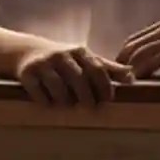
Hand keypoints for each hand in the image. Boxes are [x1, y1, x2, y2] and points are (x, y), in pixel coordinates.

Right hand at [14, 44, 134, 106]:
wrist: (27, 51)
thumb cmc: (64, 60)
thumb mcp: (85, 60)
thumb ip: (108, 68)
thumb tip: (133, 77)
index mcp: (79, 51)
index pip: (97, 69)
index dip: (105, 87)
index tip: (108, 101)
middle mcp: (61, 55)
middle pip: (80, 81)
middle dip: (87, 98)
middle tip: (91, 108)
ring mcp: (43, 64)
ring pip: (60, 90)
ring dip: (66, 102)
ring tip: (68, 105)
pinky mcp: (27, 73)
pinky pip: (40, 94)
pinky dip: (46, 102)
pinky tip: (49, 104)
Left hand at [116, 21, 159, 77]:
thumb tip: (141, 70)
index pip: (133, 40)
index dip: (123, 56)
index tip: (118, 72)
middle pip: (131, 45)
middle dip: (121, 63)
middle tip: (116, 80)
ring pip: (138, 53)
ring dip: (128, 69)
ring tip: (123, 83)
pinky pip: (150, 60)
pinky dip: (140, 71)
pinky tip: (137, 81)